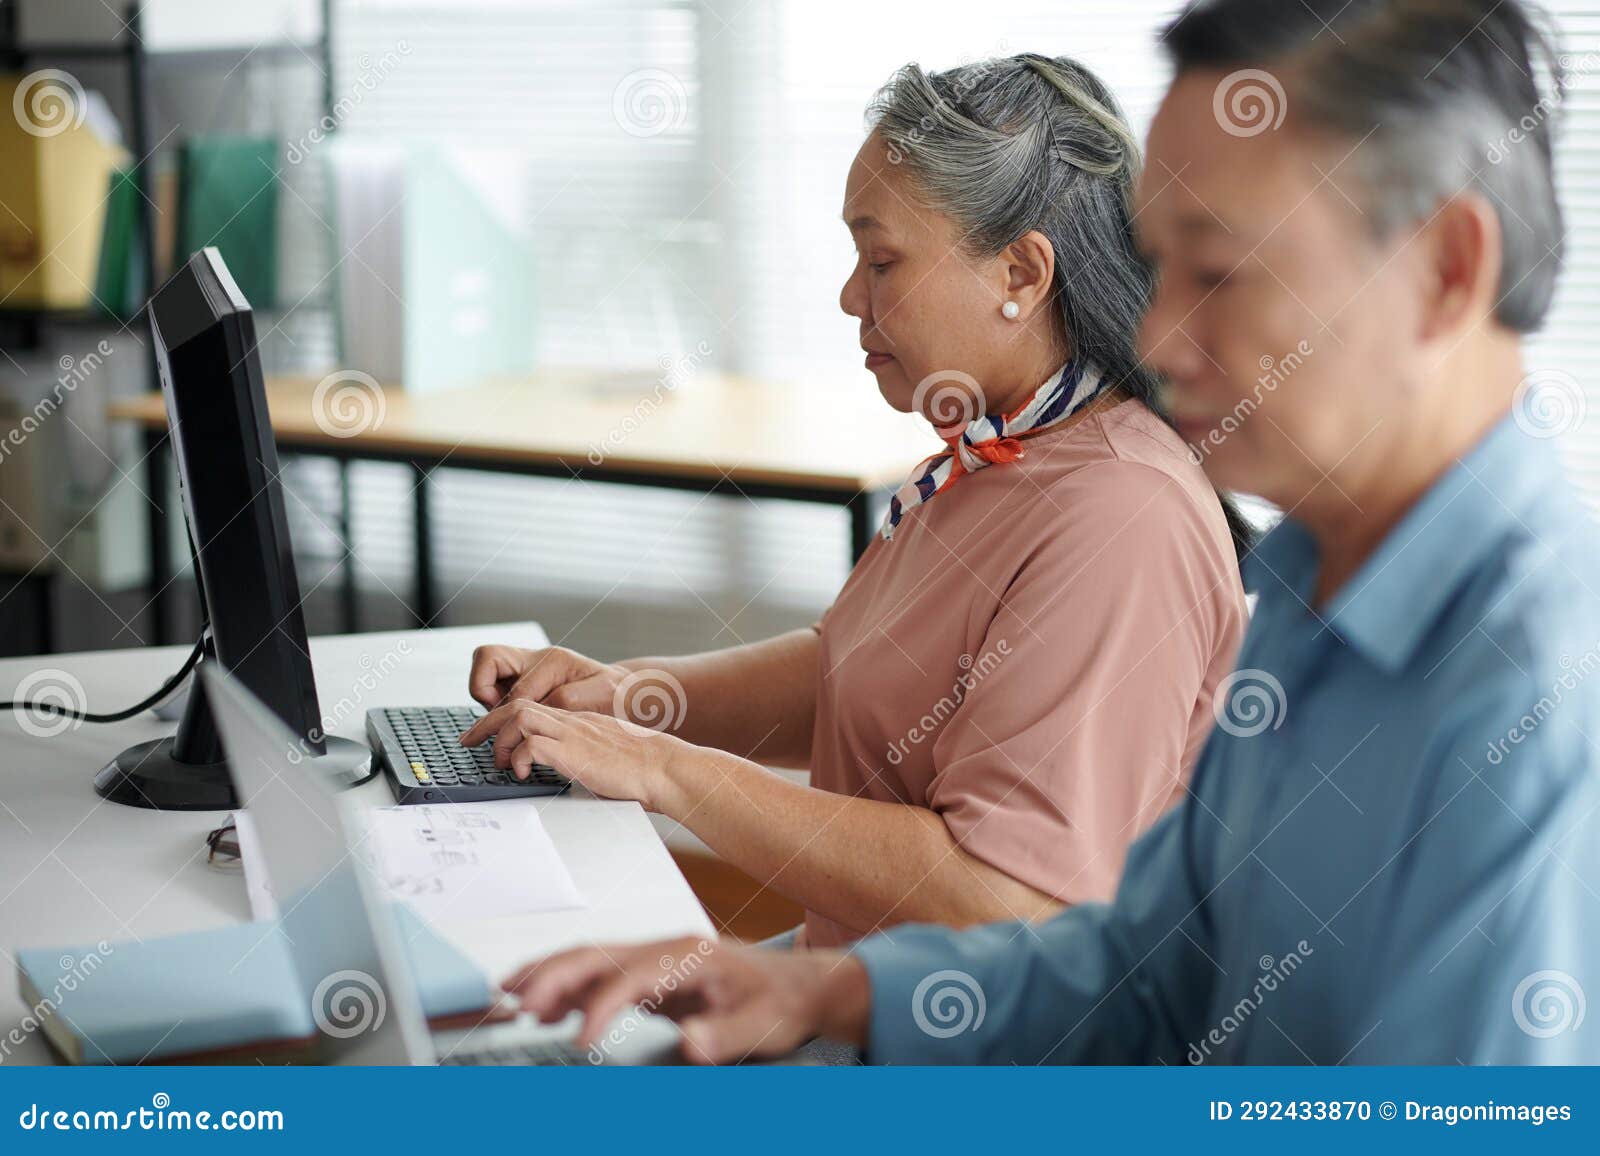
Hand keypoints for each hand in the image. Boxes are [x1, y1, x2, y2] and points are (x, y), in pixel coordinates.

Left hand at [458, 697, 688, 810]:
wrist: (666, 767)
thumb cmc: (644, 770)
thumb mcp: (605, 758)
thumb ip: (584, 757)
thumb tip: (571, 773)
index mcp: (578, 721)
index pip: (530, 707)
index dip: (501, 719)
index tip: (484, 735)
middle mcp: (572, 721)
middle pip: (516, 705)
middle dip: (486, 723)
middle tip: (468, 741)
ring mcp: (573, 734)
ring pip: (519, 717)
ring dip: (500, 739)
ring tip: (499, 761)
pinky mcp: (575, 752)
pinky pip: (532, 745)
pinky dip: (519, 757)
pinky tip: (522, 772)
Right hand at [467, 645, 628, 713]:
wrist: (621, 691)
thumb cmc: (613, 694)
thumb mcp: (599, 696)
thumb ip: (566, 700)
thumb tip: (538, 707)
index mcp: (554, 661)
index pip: (518, 686)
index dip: (514, 713)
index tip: (517, 736)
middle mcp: (535, 659)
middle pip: (487, 658)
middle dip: (483, 690)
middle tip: (496, 717)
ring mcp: (525, 668)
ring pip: (484, 670)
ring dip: (486, 697)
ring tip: (502, 722)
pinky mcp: (520, 681)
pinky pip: (492, 686)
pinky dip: (494, 704)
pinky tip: (511, 722)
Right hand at [501, 936, 871, 1063]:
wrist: (795, 987)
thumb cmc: (777, 1000)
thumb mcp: (760, 1024)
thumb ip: (726, 1036)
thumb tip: (691, 1046)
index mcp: (689, 955)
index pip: (631, 975)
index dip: (602, 1005)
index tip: (581, 1039)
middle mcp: (666, 949)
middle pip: (599, 954)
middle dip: (555, 974)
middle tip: (519, 1002)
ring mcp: (655, 960)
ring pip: (592, 958)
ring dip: (551, 974)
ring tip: (512, 994)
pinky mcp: (650, 976)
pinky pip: (599, 974)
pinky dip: (566, 985)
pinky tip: (546, 1004)